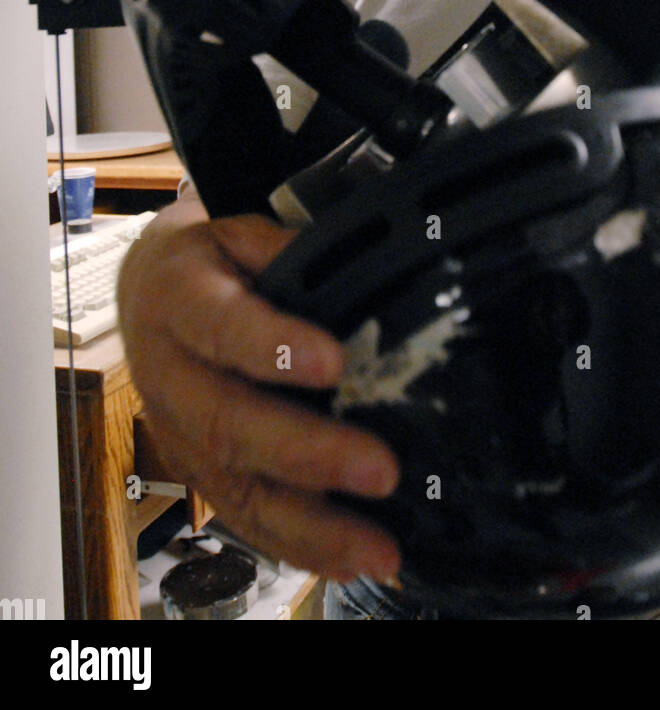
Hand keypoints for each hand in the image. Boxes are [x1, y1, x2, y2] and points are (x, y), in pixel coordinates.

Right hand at [117, 198, 401, 580]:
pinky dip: (300, 546)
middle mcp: (168, 375)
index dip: (273, 346)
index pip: (220, 325)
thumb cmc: (208, 261)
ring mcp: (180, 434)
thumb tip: (352, 260)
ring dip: (312, 525)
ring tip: (377, 547)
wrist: (150, 292)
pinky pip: (246, 517)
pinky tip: (349, 560)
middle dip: (309, 453)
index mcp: (176, 300)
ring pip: (237, 488)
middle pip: (229, 424)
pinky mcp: (200, 473)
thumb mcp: (236, 228)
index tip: (333, 362)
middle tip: (379, 469)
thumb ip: (286, 245)